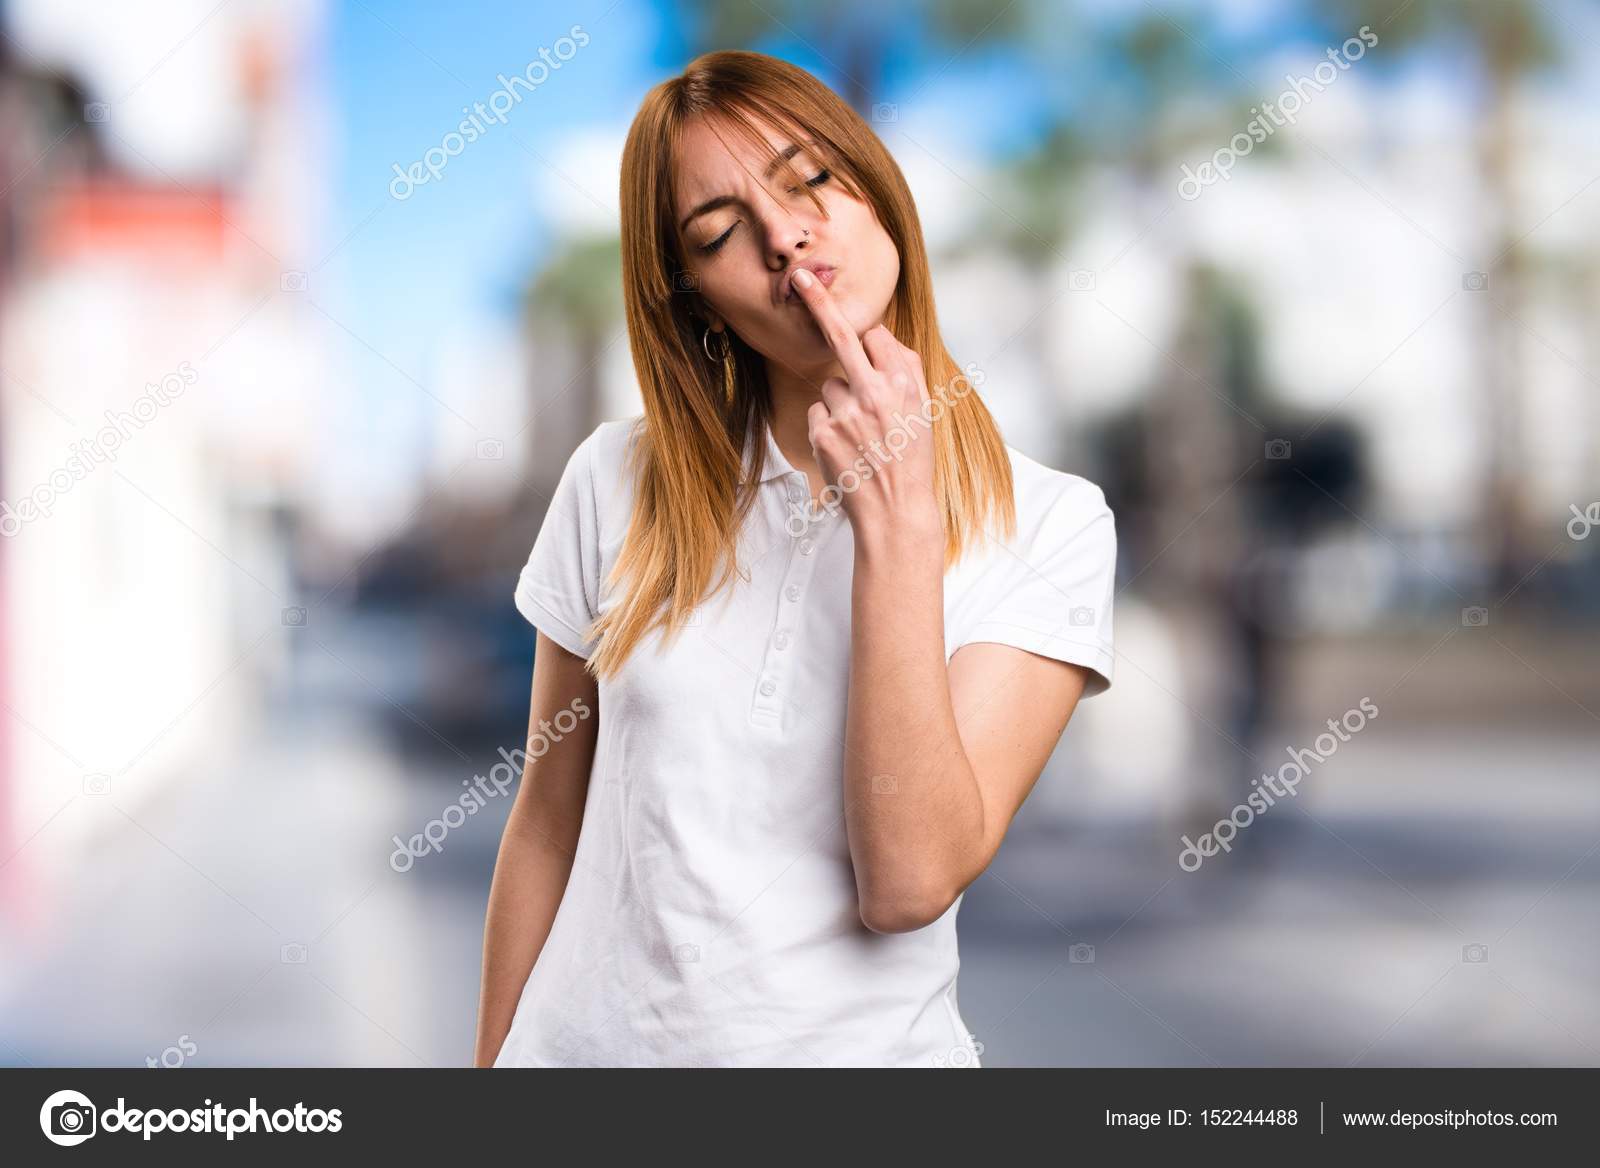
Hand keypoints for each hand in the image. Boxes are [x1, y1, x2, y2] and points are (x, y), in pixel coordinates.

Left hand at [789, 267, 940, 541]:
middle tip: (799, 278)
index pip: (875, 337)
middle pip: (842, 335)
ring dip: (839, 402)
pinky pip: (818, 412)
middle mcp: (875, 392)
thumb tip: (881, 335)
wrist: (896, 511)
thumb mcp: (924, 411)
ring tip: (860, 434)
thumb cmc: (911, 459)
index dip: (868, 342)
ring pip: (829, 385)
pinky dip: (827, 426)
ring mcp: (846, 413)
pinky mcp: (823, 433)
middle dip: (819, 302)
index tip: (838, 301)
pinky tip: (845, 448)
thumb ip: (905, 370)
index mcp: (904, 384)